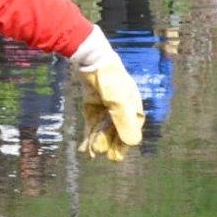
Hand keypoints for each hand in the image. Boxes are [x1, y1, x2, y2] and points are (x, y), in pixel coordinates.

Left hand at [71, 27, 143, 160]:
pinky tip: (83, 148)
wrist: (92, 59)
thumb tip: (133, 143)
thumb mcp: (119, 103)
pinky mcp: (93, 105)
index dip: (123, 145)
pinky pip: (92, 123)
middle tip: (101, 154)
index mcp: (133, 108)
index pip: (130, 131)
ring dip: (97, 141)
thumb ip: (124, 122)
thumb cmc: (111, 80)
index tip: (115, 157)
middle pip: (115, 132)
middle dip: (109, 144)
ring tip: (91, 152)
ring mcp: (106, 107)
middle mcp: (121, 109)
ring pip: (103, 129)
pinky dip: (89, 135)